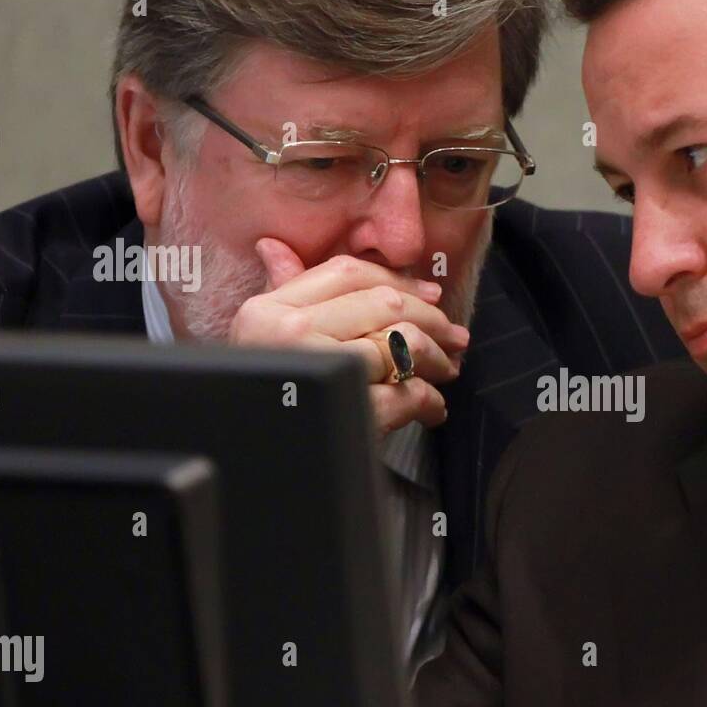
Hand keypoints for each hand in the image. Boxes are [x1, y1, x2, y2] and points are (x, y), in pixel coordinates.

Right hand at [228, 237, 469, 433]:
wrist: (251, 458)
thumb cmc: (264, 400)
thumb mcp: (259, 342)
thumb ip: (277, 296)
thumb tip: (274, 248)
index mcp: (270, 310)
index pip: (347, 274)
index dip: (397, 280)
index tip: (431, 295)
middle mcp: (291, 333)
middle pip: (384, 305)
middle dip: (432, 320)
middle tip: (455, 337)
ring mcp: (318, 369)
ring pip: (401, 344)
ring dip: (436, 359)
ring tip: (447, 371)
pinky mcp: (346, 408)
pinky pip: (406, 394)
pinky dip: (428, 402)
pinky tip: (431, 408)